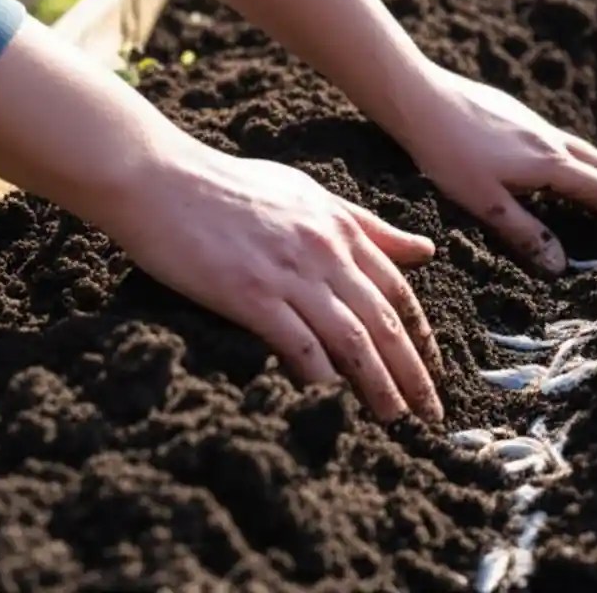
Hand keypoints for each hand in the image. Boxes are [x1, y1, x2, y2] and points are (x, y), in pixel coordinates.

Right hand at [95, 146, 443, 423]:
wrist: (159, 177)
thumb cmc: (231, 186)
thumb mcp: (310, 194)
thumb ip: (368, 226)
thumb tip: (424, 250)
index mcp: (341, 228)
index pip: (398, 291)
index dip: (422, 336)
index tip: (437, 370)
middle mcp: (325, 252)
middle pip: (384, 322)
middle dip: (414, 372)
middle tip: (432, 412)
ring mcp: (289, 274)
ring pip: (352, 339)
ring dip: (378, 384)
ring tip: (394, 418)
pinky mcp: (250, 294)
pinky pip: (298, 343)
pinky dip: (320, 375)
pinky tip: (332, 401)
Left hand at [379, 65, 596, 272]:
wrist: (421, 98)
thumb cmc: (448, 154)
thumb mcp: (486, 203)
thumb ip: (526, 234)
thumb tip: (562, 267)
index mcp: (550, 164)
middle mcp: (552, 141)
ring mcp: (537, 125)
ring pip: (587, 153)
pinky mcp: (519, 116)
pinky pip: (567, 143)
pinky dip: (584, 162)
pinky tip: (570, 168)